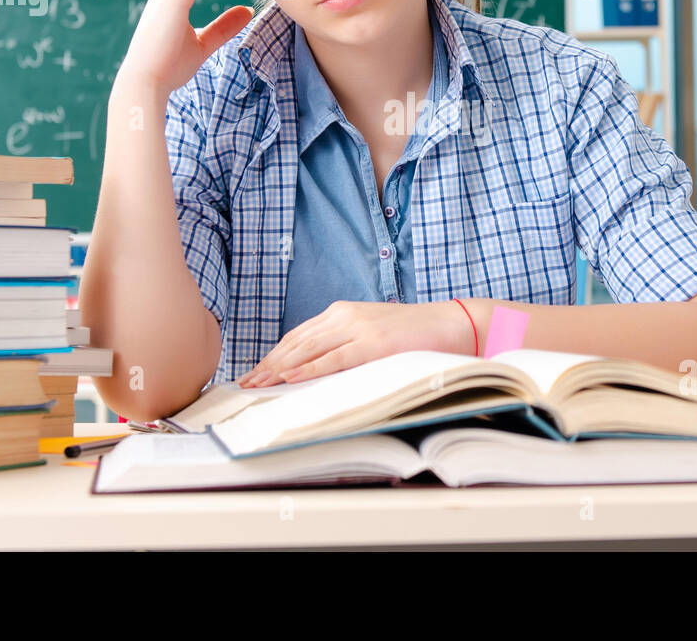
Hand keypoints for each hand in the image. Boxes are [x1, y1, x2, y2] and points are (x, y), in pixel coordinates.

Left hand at [236, 300, 478, 386]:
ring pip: (308, 349)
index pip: (297, 335)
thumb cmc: (414, 333)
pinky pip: (334, 358)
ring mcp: (358, 327)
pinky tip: (290, 378)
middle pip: (296, 342)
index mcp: (342, 312)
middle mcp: (344, 315)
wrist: (451, 323)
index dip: (273, 354)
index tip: (254, 371)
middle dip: (268, 364)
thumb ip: (345, 345)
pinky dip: (309, 368)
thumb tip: (317, 369)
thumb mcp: (372, 334)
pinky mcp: (373, 342)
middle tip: (245, 383)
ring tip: (258, 384)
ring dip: (279, 369)